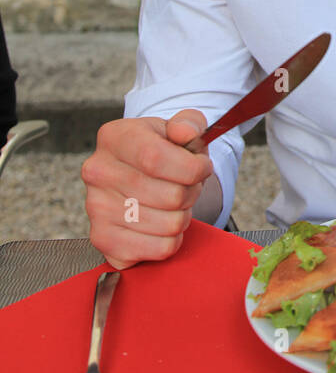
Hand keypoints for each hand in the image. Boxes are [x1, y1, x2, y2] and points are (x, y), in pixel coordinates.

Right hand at [81, 110, 213, 268]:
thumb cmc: (163, 151)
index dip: (193, 168)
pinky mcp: (104, 240)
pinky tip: (160, 223)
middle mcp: (98, 172)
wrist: (137, 174)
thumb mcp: (178, 128)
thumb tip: (186, 131)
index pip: (157, 159)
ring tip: (173, 203)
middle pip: (171, 196)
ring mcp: (96, 208)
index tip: (202, 167)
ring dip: (183, 216)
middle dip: (192, 192)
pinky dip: (171, 240)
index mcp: (114, 138)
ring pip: (170, 225)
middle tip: (186, 186)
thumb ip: (190, 122)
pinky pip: (160, 249)